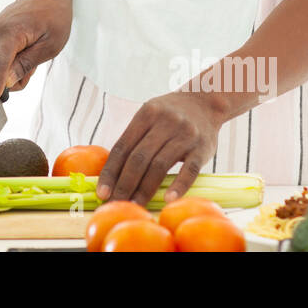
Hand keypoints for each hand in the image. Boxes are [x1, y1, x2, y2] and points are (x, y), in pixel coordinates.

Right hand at [0, 0, 71, 103]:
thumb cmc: (53, 16)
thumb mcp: (51, 45)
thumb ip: (26, 64)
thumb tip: (8, 83)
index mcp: (10, 33)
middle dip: (12, 79)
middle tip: (33, 66)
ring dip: (12, 70)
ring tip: (31, 51)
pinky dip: (9, 62)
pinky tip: (23, 48)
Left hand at [95, 90, 224, 205]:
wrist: (206, 101)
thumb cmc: (170, 115)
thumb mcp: (150, 115)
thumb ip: (134, 139)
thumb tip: (112, 174)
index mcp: (146, 114)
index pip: (122, 147)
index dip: (110, 172)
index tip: (101, 192)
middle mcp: (165, 122)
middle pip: (139, 158)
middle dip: (125, 184)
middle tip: (117, 204)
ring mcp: (185, 134)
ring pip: (160, 165)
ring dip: (145, 189)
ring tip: (137, 206)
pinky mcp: (203, 147)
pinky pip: (190, 169)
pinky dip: (178, 185)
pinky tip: (168, 200)